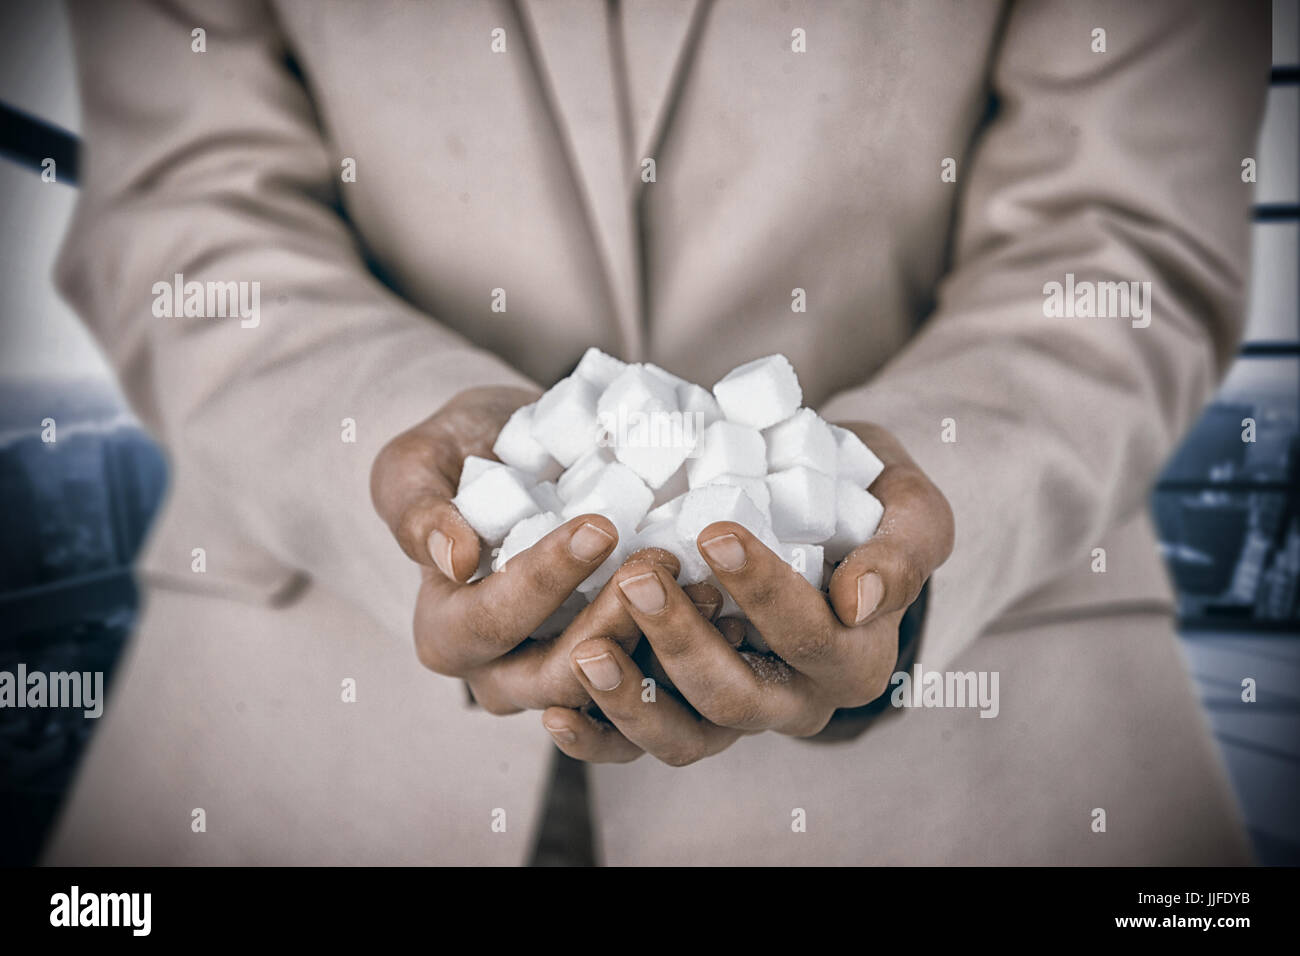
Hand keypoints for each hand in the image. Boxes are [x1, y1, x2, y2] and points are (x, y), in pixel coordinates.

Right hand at [369, 386, 717, 712]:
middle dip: (614, 619)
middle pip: (558, 672)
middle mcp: (501, 673)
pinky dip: (691, 660)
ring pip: (614, 692)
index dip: (544, 578)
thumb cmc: (459, 457)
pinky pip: (654, 688)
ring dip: (663, 647)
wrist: (513, 458)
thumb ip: (417, 507)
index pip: (492, 620)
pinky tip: (732, 617)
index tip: (598, 526)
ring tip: (710, 591)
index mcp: (448, 632)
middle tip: (662, 559)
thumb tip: (454, 557)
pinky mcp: (617, 674)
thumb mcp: (414, 464)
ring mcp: (563, 680)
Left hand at [540, 421, 953, 764]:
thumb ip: (902, 550)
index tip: (714, 533)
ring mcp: (737, 711)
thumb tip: (859, 599)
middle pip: (739, 696)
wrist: (826, 518)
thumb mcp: (911, 510)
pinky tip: (558, 714)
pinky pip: (641, 743)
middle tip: (640, 576)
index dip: (764, 591)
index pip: (810, 635)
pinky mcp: (685, 709)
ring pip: (686, 736)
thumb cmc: (867, 503)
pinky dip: (600, 736)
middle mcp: (797, 699)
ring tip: (587, 654)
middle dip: (685, 641)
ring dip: (633, 701)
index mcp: (854, 658)